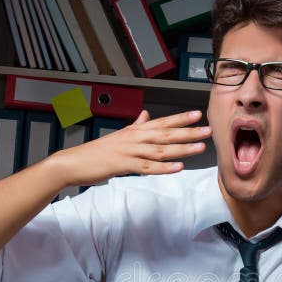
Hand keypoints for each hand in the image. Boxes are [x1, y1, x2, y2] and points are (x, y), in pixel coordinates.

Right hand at [46, 109, 211, 186]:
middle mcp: (134, 138)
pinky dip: (164, 167)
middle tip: (208, 130)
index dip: (181, 118)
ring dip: (182, 148)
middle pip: (166, 133)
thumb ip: (135, 126)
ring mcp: (129, 151)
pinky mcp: (124, 165)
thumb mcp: (118, 136)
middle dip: (189, 131)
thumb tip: (146, 115)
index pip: (162, 122)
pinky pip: (148, 167)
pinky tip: (178, 167)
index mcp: (135, 131)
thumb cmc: (97, 151)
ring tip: (200, 147)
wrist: (73, 163)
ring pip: (161, 149)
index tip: (198, 114)